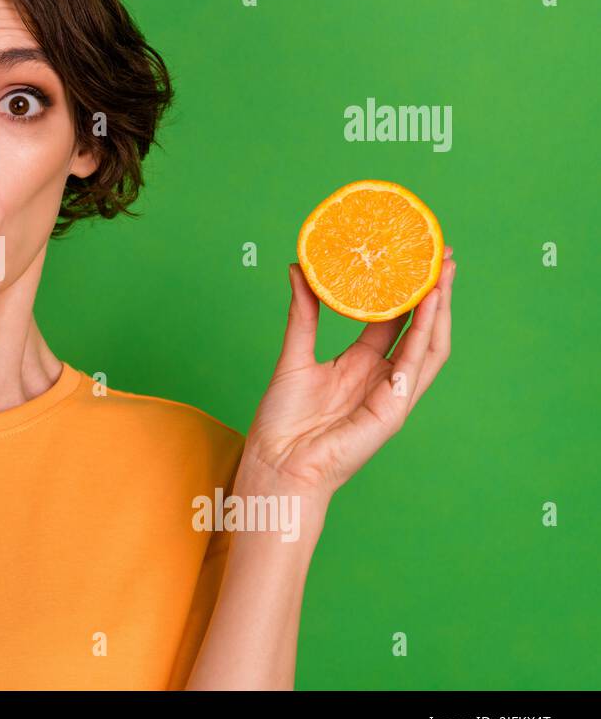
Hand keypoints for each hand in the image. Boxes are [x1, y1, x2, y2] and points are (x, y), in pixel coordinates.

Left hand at [238, 247, 455, 504]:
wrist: (276, 463)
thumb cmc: (282, 421)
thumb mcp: (294, 355)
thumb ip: (302, 313)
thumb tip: (297, 268)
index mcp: (361, 364)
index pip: (395, 319)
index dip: (407, 289)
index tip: (414, 256)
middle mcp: (382, 377)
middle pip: (420, 329)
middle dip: (434, 293)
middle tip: (441, 255)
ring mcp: (391, 395)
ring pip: (428, 346)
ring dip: (439, 310)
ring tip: (443, 274)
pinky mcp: (392, 411)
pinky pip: (414, 368)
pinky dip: (424, 337)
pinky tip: (429, 308)